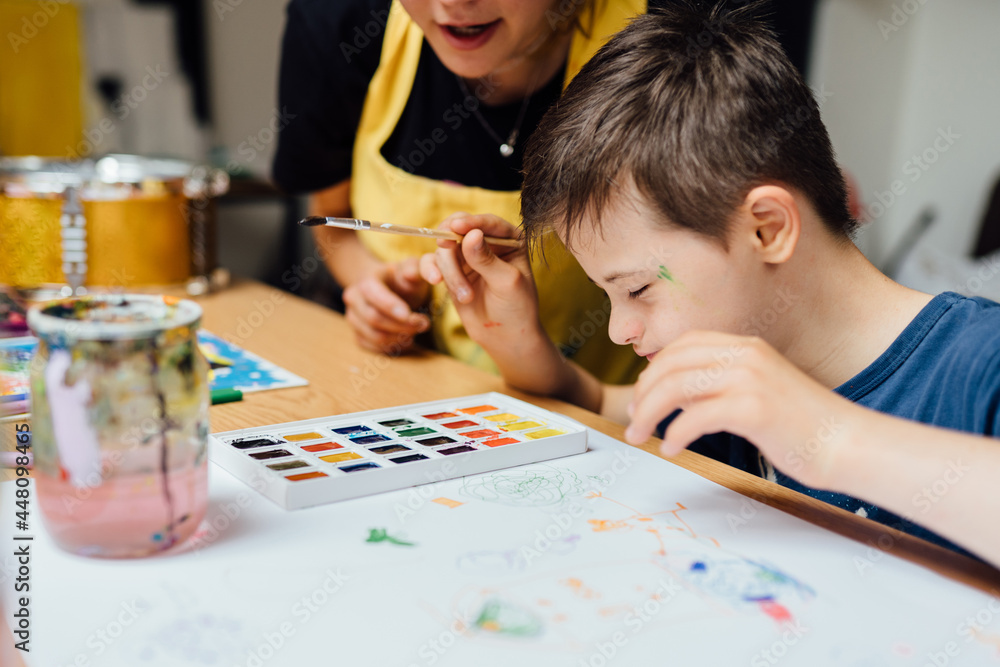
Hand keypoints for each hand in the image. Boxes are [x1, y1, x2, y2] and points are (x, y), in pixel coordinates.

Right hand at [342, 257, 430, 353]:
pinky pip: (375, 347)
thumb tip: (435, 277)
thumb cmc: (403, 278)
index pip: (372, 293)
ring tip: (416, 329)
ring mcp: (353, 318)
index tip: (411, 315)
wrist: (387, 288)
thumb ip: (427, 267)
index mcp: (366, 278)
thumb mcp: (416, 268)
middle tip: (424, 323)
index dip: (391, 306)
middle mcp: (354, 298)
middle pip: (374, 318)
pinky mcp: (358, 335)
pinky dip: (394, 346)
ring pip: (375, 336)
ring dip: (400, 337)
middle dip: (402, 324)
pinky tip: (406, 337)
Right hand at [418, 213, 542, 347]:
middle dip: (451, 240)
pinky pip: (432, 262)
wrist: (505, 337)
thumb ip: (487, 260)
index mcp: (510, 239)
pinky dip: (430, 270)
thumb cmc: (516, 309)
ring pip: (445, 248)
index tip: (457, 226)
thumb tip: (470, 235)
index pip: (488, 223)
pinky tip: (435, 281)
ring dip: (450, 272)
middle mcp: (487, 242)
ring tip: (465, 296)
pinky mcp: (451, 271)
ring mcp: (467, 256)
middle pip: (460, 228)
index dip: (472, 222)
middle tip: (444, 246)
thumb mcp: (506, 283)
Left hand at [624, 331, 858, 487]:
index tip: (641, 395)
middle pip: (671, 365)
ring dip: (649, 414)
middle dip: (643, 393)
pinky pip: (696, 417)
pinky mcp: (753, 408)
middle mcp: (745, 355)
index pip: (683, 346)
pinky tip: (672, 449)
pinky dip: (676, 434)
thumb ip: (721, 386)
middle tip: (631, 420)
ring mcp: (749, 379)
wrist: (849, 443)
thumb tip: (679, 398)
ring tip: (639, 436)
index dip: (654, 369)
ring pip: (676, 388)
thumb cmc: (804, 425)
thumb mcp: (759, 391)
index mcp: (746, 346)